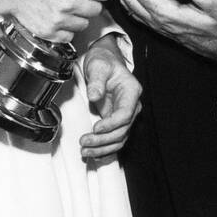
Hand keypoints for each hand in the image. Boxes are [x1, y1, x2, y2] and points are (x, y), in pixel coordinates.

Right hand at [0, 0, 111, 42]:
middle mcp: (68, 2)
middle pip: (97, 9)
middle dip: (89, 2)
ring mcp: (59, 20)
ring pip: (84, 24)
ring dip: (78, 16)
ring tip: (64, 6)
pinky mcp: (50, 33)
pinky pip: (70, 35)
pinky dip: (65, 28)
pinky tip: (56, 16)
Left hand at [80, 38, 141, 159]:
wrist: (104, 61)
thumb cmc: (103, 61)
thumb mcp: (98, 65)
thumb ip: (96, 80)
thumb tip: (95, 96)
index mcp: (131, 91)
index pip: (125, 114)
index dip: (111, 124)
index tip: (96, 128)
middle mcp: (131, 105)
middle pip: (122, 130)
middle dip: (103, 140)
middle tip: (85, 142)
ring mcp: (124, 115)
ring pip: (118, 139)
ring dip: (102, 148)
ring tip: (85, 151)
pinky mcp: (116, 121)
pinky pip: (114, 139)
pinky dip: (104, 149)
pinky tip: (93, 155)